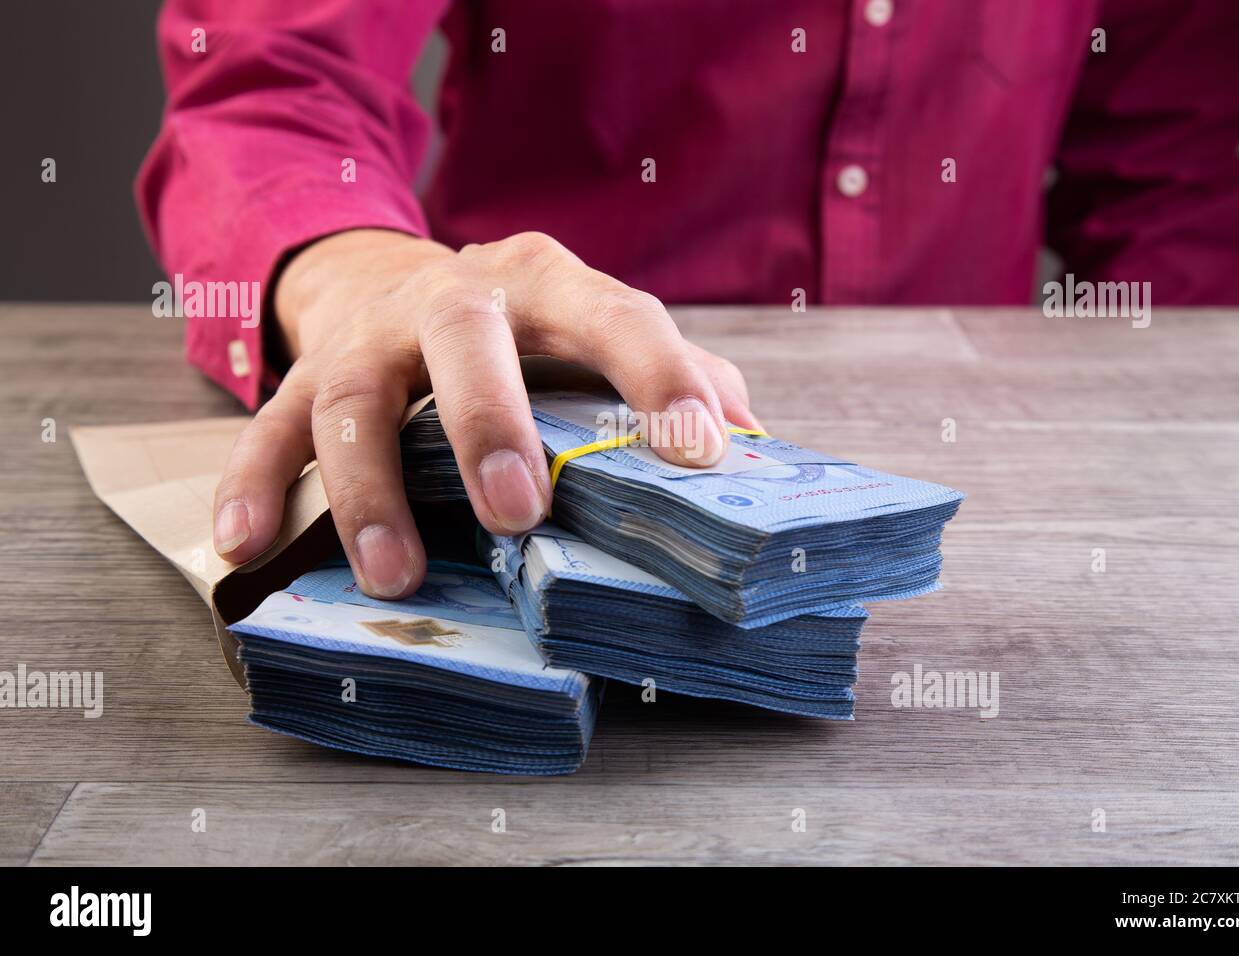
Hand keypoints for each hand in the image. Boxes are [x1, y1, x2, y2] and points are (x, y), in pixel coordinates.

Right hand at [211, 229, 759, 599]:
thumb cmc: (522, 330)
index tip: (696, 448)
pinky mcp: (304, 375)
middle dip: (491, 420)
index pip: (615, 313)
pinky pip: (269, 427)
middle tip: (519, 509)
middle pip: (466, 337)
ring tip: (395, 575)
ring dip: (372, 486)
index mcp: (548, 285)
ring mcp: (369, 339)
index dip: (658, 374)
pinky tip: (245, 541)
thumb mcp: (592, 332)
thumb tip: (754, 445)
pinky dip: (254, 482)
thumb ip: (674, 377)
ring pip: (355, 396)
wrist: (389, 278)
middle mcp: (452, 300)